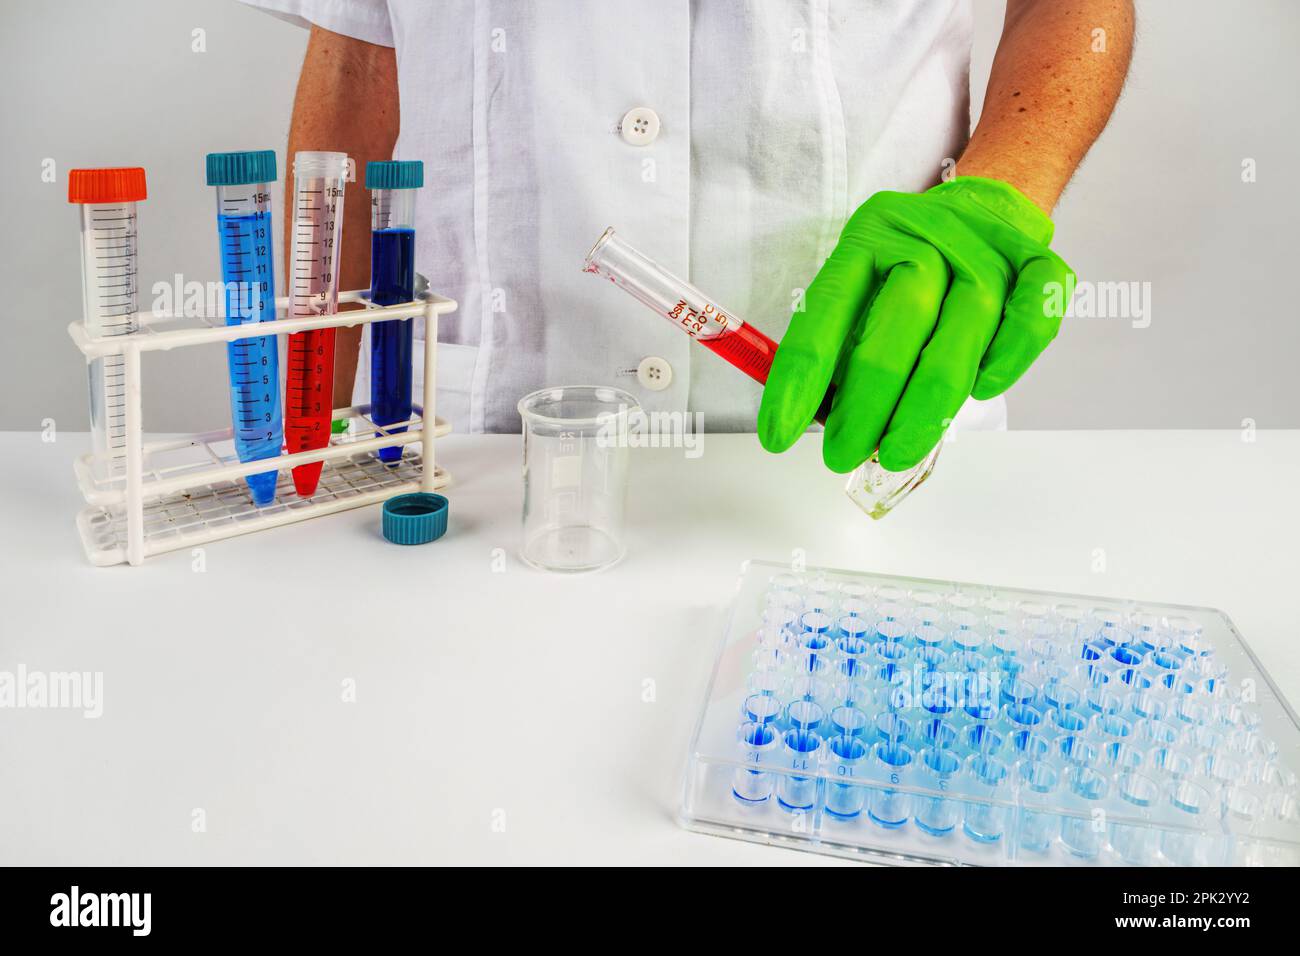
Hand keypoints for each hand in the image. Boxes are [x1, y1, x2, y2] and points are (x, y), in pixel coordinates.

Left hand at [758, 176, 1073, 472]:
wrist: (982, 209)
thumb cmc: (908, 267)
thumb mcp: (859, 288)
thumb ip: (839, 347)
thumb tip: (815, 419)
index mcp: (868, 236)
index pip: (827, 309)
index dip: (800, 377)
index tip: (778, 433)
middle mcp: (927, 232)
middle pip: (901, 319)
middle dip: (869, 402)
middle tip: (845, 454)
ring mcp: (988, 246)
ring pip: (967, 326)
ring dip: (929, 402)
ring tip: (897, 450)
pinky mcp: (1037, 263)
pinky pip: (1032, 315)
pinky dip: (1007, 360)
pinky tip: (978, 391)